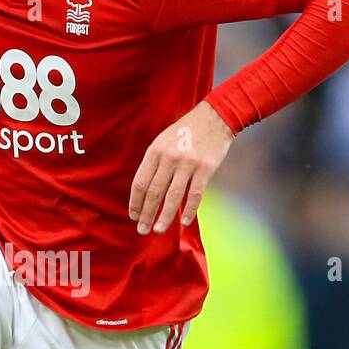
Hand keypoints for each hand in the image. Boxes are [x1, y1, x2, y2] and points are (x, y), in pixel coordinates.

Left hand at [129, 99, 234, 234]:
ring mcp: (188, 163)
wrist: (214, 117)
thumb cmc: (185, 132)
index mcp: (155, 151)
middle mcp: (169, 157)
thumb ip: (154, 163)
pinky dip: (190, 210)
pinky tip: (185, 222)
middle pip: (154, 192)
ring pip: (173, 196)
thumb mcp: (163, 141)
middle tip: (142, 230)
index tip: (133, 216)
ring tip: (158, 230)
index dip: (135, 202)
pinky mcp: (206, 168)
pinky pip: (195, 194)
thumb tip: (144, 192)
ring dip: (164, 216)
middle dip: (146, 214)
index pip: (140, 182)